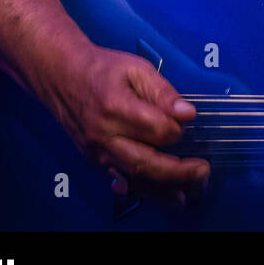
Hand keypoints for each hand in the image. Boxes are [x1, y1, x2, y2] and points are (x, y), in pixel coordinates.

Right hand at [41, 42, 209, 207]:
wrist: (60, 77)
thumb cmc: (102, 69)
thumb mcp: (136, 68)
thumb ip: (163, 92)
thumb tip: (188, 114)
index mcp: (115, 108)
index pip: (155, 129)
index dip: (176, 128)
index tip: (187, 121)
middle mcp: (103, 136)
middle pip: (144, 161)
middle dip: (178, 171)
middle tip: (203, 171)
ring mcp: (96, 152)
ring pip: (133, 177)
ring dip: (163, 190)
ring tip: (189, 194)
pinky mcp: (94, 160)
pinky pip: (122, 179)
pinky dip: (145, 190)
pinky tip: (164, 195)